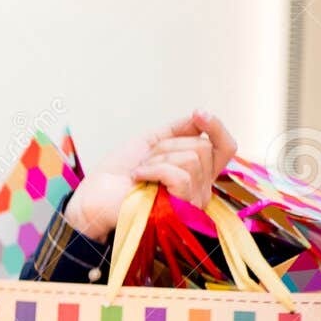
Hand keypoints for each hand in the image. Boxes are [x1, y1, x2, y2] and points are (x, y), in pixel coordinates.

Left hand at [62, 110, 238, 241]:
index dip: (216, 127)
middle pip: (203, 147)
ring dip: (158, 158)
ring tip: (140, 172)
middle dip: (167, 145)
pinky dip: (155, 169)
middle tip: (145, 160)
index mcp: (196, 173)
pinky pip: (181, 175)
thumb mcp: (149, 142)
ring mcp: (193, 200)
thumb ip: (177, 130)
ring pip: (192, 158)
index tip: (197, 113)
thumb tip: (199, 116)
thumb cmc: (117, 174)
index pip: (226, 148)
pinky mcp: (181, 208)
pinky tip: (139, 177)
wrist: (95, 197)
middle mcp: (201, 188)